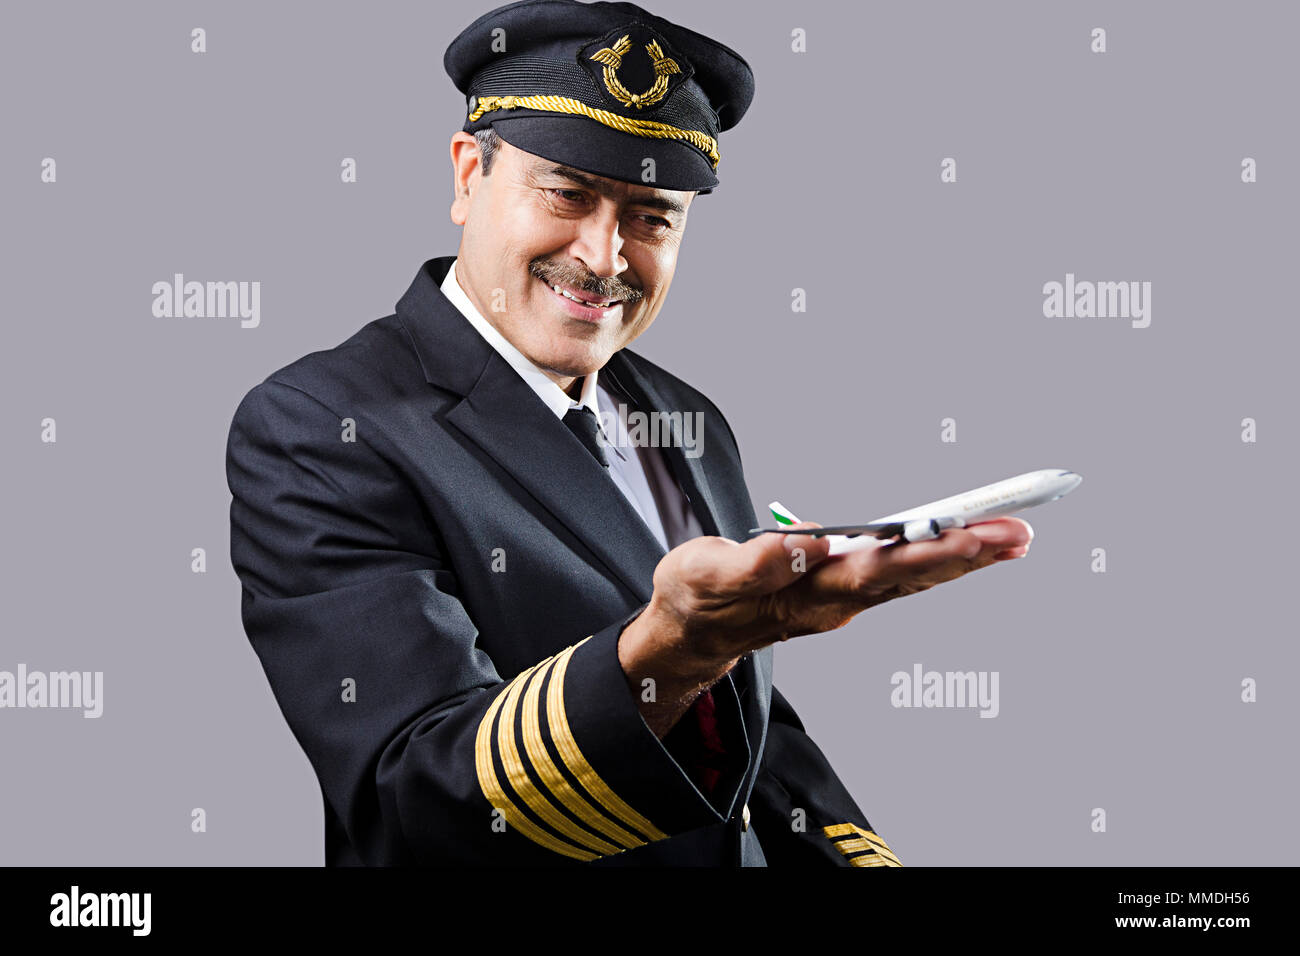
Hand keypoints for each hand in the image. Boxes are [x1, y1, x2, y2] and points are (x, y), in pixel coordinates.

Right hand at [643, 516, 1033, 665]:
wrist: (691, 631)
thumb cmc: (696, 599)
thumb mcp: (708, 576)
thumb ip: (755, 564)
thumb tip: (809, 543)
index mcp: (809, 593)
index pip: (879, 569)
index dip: (929, 552)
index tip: (973, 535)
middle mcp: (838, 601)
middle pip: (913, 575)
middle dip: (968, 552)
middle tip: (1020, 531)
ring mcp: (845, 599)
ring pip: (915, 577)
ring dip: (966, 557)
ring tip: (1015, 535)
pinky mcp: (844, 590)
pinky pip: (903, 574)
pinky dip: (941, 557)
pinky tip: (970, 546)